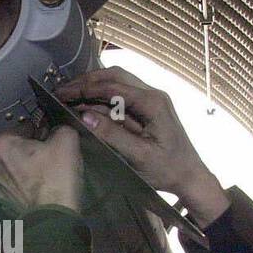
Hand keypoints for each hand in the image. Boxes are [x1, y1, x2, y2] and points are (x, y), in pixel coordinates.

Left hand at [0, 127, 82, 214]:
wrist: (54, 219)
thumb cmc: (56, 176)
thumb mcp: (67, 140)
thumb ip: (59, 128)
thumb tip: (56, 132)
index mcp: (2, 145)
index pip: (20, 128)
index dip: (37, 130)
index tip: (48, 136)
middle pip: (13, 150)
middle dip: (29, 150)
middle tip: (48, 155)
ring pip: (12, 171)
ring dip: (25, 170)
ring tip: (45, 176)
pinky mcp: (5, 205)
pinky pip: (15, 190)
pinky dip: (24, 189)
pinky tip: (39, 191)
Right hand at [55, 66, 229, 226]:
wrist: (190, 176)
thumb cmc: (168, 169)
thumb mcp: (139, 156)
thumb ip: (112, 135)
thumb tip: (85, 116)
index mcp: (153, 102)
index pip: (113, 86)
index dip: (85, 88)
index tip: (62, 94)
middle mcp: (152, 94)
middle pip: (114, 76)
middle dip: (86, 81)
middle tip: (62, 91)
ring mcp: (150, 100)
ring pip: (116, 83)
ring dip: (92, 88)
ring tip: (69, 96)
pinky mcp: (146, 109)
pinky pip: (120, 98)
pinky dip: (100, 99)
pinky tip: (85, 106)